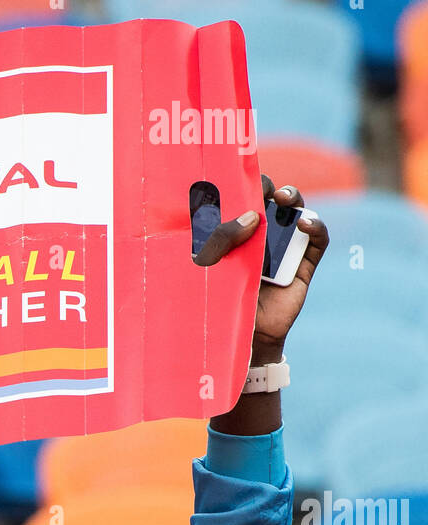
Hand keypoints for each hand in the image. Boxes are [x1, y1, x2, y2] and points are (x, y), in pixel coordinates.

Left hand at [194, 175, 328, 363]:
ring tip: (284, 199)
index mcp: (236, 233)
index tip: (240, 181)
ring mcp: (285, 248)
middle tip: (264, 189)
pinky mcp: (304, 265)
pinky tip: (304, 222)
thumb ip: (221, 241)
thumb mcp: (210, 269)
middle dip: (270, 187)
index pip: (242, 199)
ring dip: (293, 198)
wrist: (240, 339)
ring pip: (296, 212)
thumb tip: (252, 217)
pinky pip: (318, 240)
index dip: (245, 185)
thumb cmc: (219, 302)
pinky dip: (316, 226)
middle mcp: (261, 236)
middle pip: (272, 199)